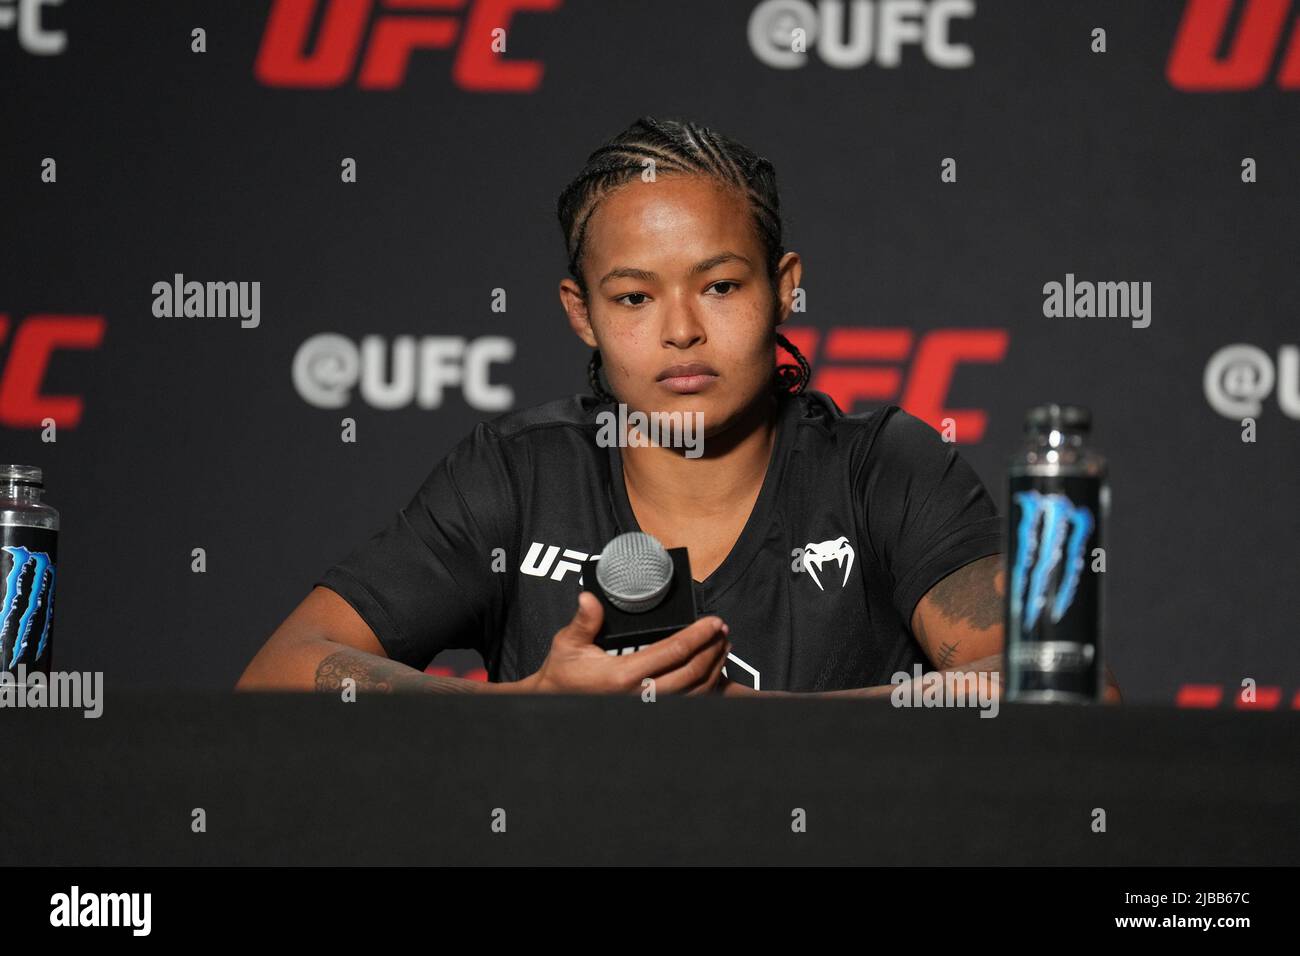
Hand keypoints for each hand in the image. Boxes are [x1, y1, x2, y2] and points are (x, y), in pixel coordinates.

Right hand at [518, 591, 730, 694]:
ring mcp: (648, 708)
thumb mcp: (568, 644)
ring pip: (695, 691)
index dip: (699, 634)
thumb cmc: (564, 674)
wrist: (556, 703)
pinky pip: (688, 703)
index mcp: (624, 674)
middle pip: (693, 671)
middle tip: (722, 630)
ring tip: (722, 647)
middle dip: (713, 649)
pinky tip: (711, 671)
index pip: (674, 650)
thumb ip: (584, 621)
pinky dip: (705, 687)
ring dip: (714, 667)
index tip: (713, 621)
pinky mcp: (651, 713)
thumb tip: (589, 599)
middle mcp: (640, 695)